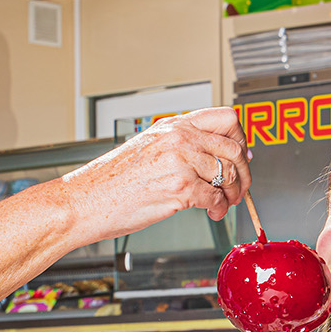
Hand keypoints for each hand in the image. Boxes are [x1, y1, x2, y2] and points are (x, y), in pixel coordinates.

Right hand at [62, 110, 249, 242]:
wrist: (86, 200)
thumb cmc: (112, 180)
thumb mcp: (148, 147)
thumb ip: (179, 145)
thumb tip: (211, 156)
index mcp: (173, 125)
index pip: (226, 118)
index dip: (241, 138)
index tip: (242, 155)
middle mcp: (179, 138)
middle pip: (234, 148)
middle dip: (244, 173)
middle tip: (239, 188)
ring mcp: (180, 161)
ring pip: (229, 174)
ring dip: (233, 194)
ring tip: (224, 204)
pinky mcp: (179, 188)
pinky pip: (215, 198)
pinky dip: (219, 209)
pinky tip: (212, 213)